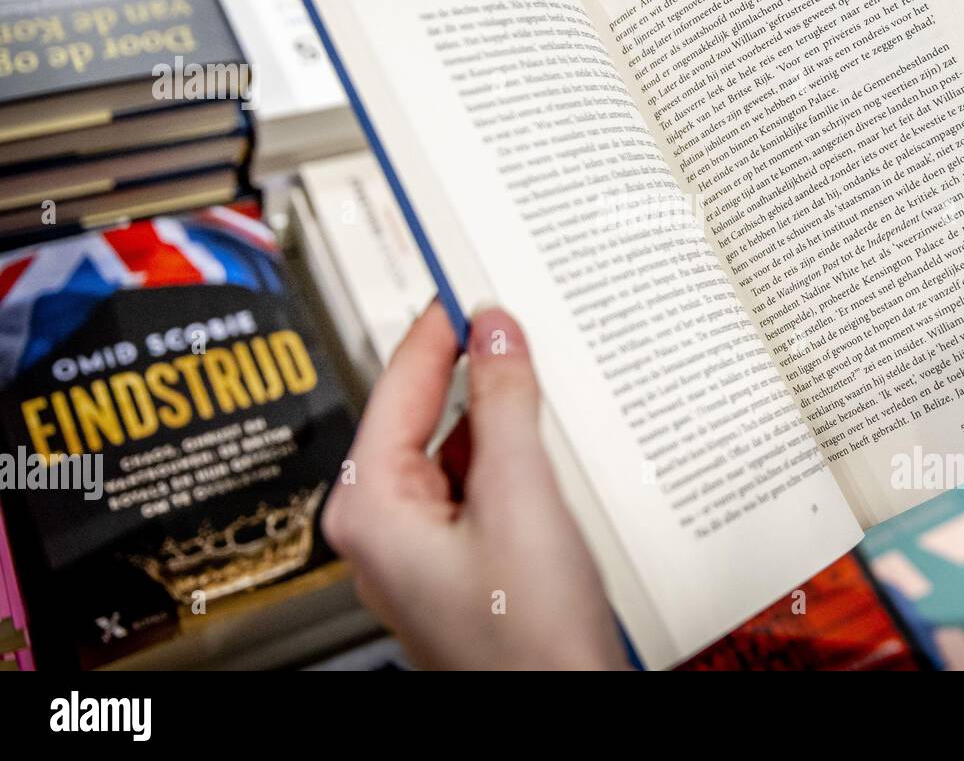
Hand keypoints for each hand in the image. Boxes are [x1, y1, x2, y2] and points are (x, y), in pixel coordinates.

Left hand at [322, 302, 628, 669]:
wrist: (566, 711)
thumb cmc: (527, 644)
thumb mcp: (521, 498)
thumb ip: (503, 404)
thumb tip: (495, 332)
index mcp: (371, 509)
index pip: (398, 384)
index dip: (438, 326)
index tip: (466, 279)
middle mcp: (384, 528)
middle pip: (424, 415)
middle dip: (473, 371)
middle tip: (513, 319)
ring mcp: (423, 548)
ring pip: (456, 451)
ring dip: (498, 417)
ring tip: (541, 378)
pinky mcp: (461, 562)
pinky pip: (478, 487)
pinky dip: (511, 457)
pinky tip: (548, 439)